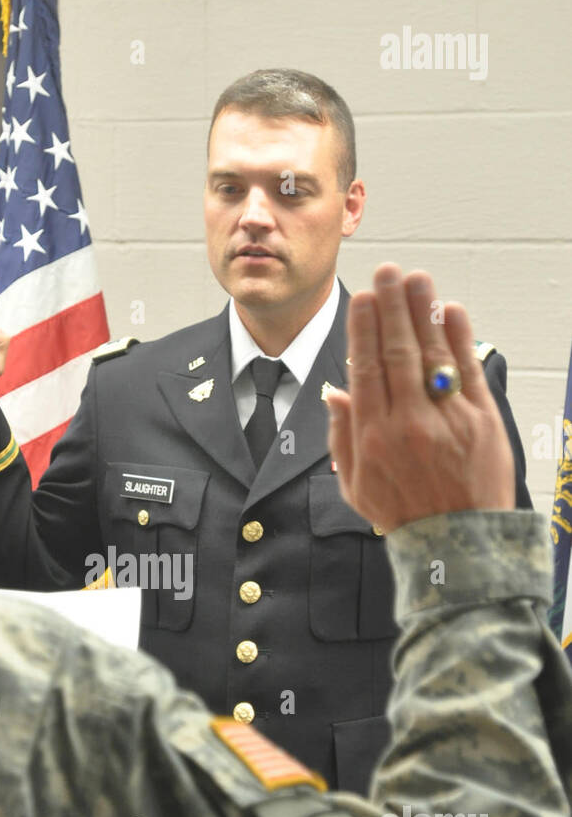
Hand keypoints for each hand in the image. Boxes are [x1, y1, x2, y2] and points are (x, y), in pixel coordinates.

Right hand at [325, 264, 514, 532]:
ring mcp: (447, 421)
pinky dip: (459, 338)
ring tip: (416, 279)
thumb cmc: (403, 513)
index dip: (362, 329)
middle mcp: (408, 424)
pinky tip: (451, 310)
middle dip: (390, 307)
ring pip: (432, 354)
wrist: (456, 543)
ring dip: (423, 311)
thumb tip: (335, 393)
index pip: (364, 369)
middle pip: (396, 352)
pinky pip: (468, 370)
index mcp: (373, 438)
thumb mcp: (354, 485)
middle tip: (386, 272)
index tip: (361, 299)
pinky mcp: (481, 421)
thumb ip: (340, 437)